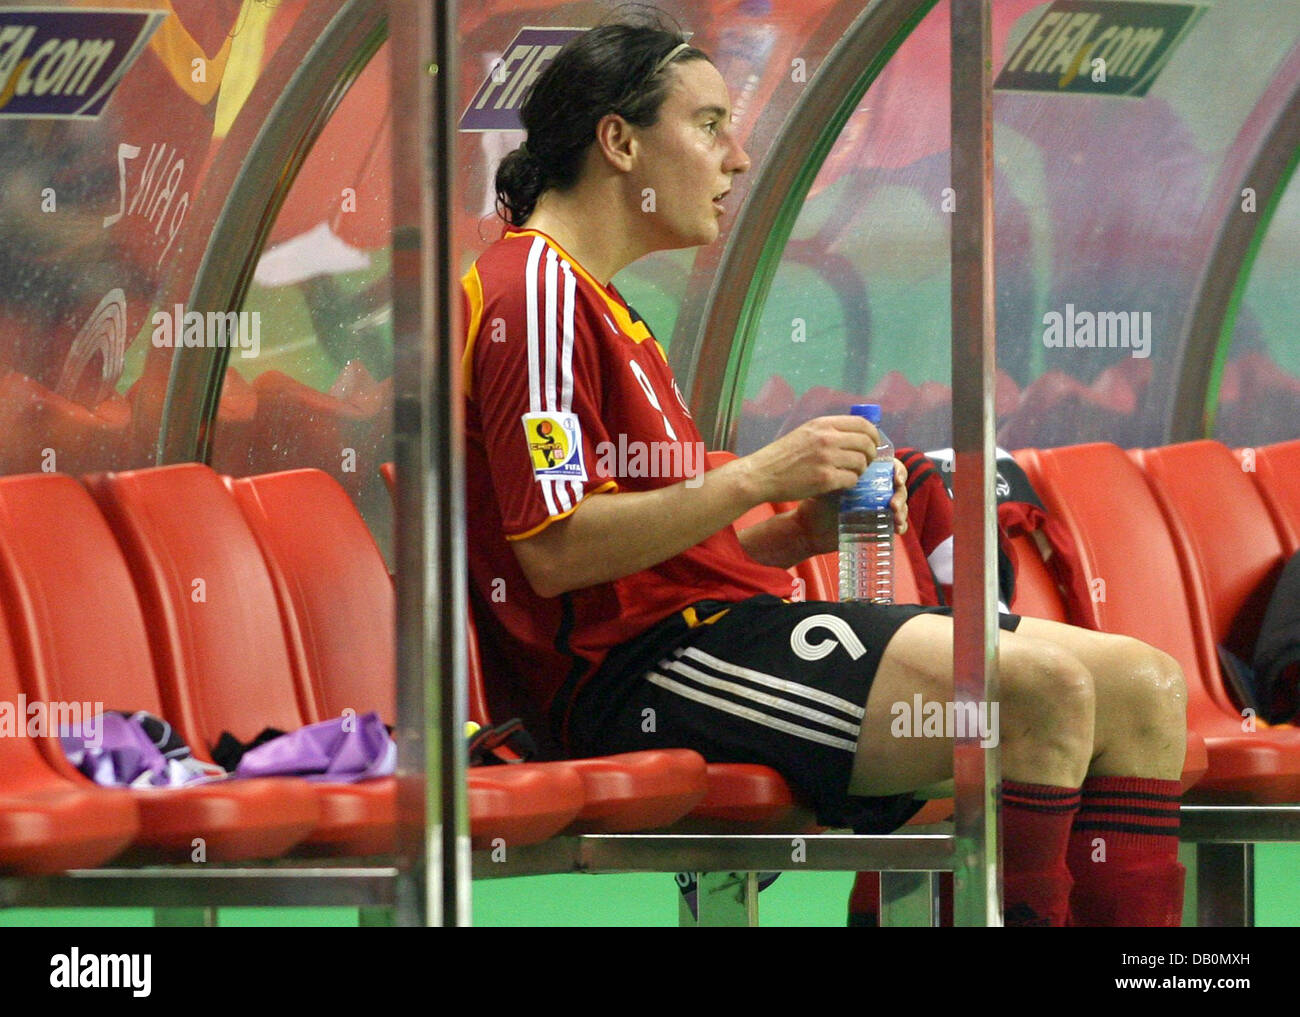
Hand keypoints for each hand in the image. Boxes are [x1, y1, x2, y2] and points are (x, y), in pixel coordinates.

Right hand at [738, 415, 878, 504]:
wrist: (762, 474)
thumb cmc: (782, 455)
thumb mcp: (806, 433)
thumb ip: (829, 431)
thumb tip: (857, 434)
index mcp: (823, 424)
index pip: (863, 424)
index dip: (874, 435)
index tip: (873, 444)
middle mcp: (827, 438)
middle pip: (866, 444)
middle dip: (870, 455)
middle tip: (864, 463)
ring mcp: (827, 459)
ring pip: (861, 463)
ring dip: (860, 471)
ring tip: (849, 474)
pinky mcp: (825, 479)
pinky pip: (851, 480)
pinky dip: (849, 483)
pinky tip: (840, 483)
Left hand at [792, 457, 908, 556]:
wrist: (810, 527)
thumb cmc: (817, 502)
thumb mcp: (828, 482)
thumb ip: (840, 472)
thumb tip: (852, 465)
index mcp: (867, 476)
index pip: (890, 468)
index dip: (898, 472)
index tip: (896, 479)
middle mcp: (876, 490)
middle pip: (898, 487)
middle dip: (900, 494)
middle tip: (892, 504)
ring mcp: (879, 508)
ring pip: (900, 505)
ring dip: (903, 510)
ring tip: (895, 517)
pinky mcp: (878, 525)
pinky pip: (896, 524)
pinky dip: (901, 526)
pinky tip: (898, 528)